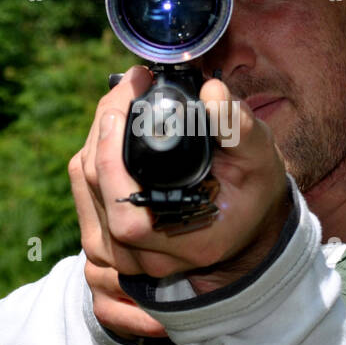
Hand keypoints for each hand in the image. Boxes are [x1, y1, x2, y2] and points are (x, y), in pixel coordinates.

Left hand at [69, 65, 291, 340]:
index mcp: (188, 243)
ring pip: (85, 188)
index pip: (125, 209)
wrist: (249, 222)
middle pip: (98, 188)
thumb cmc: (254, 191)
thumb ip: (238, 127)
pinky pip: (85, 193)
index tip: (127, 96)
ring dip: (94, 138)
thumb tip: (212, 92)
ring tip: (119, 101)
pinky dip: (92, 156)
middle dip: (103, 129)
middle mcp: (151, 256)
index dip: (111, 151)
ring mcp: (127, 254)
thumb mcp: (260, 158)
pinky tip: (110, 130)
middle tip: (124, 88)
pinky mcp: (111, 241)